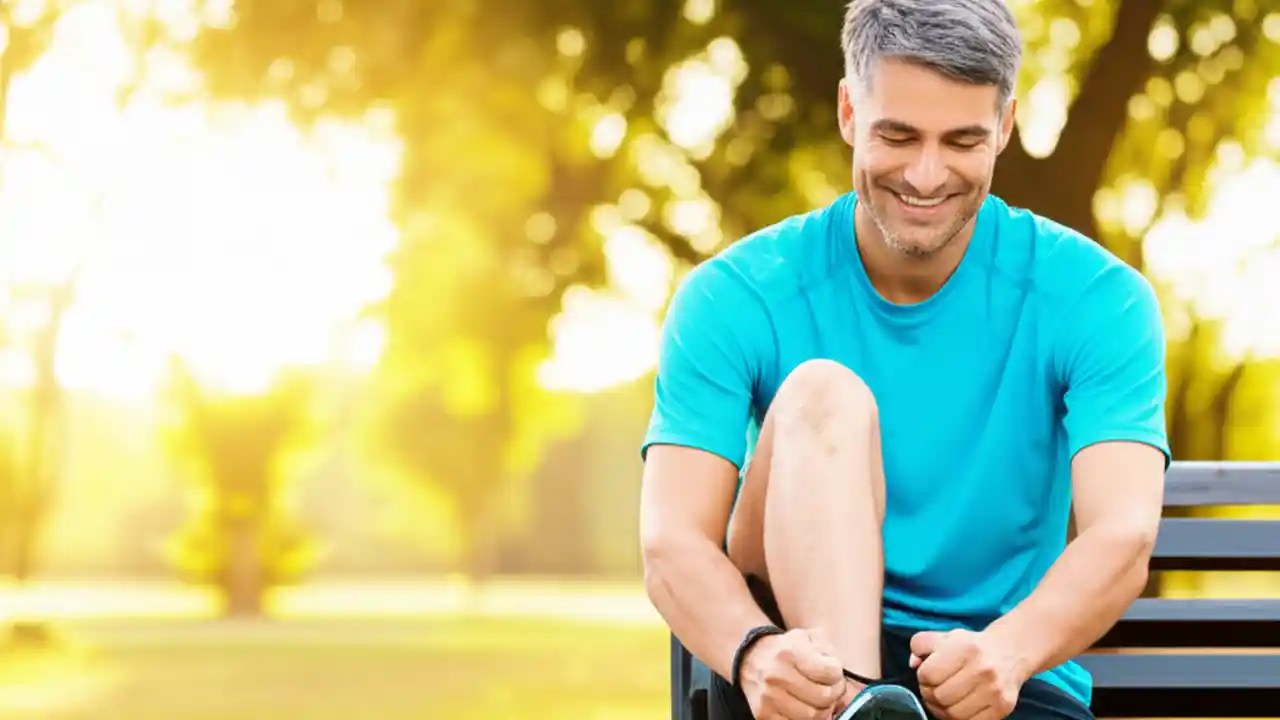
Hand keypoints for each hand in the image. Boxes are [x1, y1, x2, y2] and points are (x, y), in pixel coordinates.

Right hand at [739, 628, 848, 719]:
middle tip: (832, 689)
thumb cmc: (784, 650)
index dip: (838, 674)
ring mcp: (769, 698)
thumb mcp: (805, 638)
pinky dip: (806, 719)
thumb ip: (826, 650)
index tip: (834, 672)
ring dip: (823, 710)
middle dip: (835, 694)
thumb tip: (839, 675)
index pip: (829, 672)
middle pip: (823, 697)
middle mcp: (776, 675)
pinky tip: (806, 708)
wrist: (750, 659)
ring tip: (820, 700)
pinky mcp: (763, 715)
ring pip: (812, 716)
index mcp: (789, 653)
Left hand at [908, 629, 1027, 719]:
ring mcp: (994, 691)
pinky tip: (957, 709)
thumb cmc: (970, 645)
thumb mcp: (944, 637)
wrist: (1009, 652)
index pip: (929, 674)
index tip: (927, 675)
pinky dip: (959, 719)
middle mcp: (982, 670)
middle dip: (930, 695)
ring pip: (953, 714)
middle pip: (940, 697)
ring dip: (941, 710)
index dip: (922, 677)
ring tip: (942, 701)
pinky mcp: (1003, 707)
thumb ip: (921, 644)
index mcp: (966, 649)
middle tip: (933, 690)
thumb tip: (913, 664)